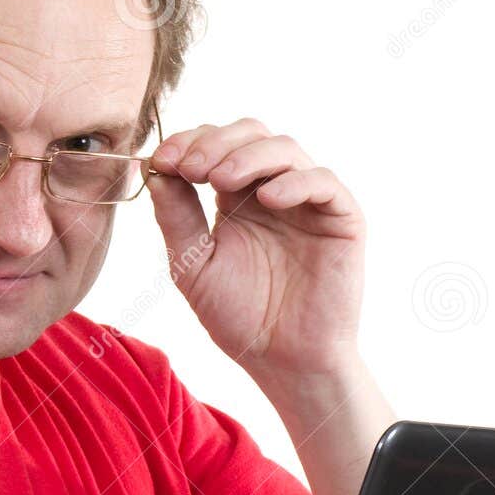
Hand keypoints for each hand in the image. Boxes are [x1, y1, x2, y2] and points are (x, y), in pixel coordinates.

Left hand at [147, 119, 365, 381]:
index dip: (189, 143)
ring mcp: (308, 201)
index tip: (163, 160)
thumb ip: (176, 217)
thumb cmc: (239, 317)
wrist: (282, 361)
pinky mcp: (341, 217)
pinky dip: (294, 181)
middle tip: (191, 167)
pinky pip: (322, 181)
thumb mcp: (193, 265)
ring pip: (284, 148)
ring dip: (248, 156)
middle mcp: (272, 189)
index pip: (215, 146)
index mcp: (235, 197)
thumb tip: (153, 168)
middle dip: (216, 142)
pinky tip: (268, 199)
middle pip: (250, 133)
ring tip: (220, 179)